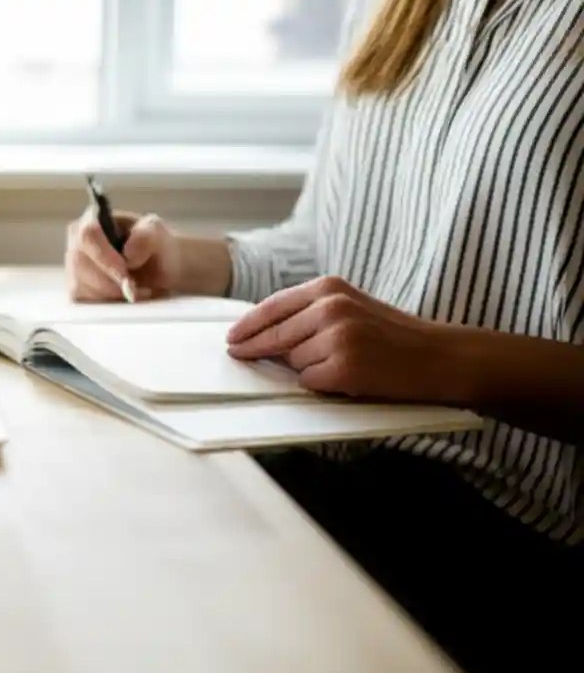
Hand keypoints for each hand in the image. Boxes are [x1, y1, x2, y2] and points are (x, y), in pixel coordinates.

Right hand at [65, 210, 179, 301]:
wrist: (162, 270)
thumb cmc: (157, 247)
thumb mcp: (159, 234)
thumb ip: (146, 237)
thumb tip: (128, 254)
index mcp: (94, 219)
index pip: (87, 234)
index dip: (103, 256)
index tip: (124, 272)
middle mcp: (77, 241)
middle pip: (80, 263)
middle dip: (110, 282)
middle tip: (136, 288)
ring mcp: (74, 267)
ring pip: (80, 285)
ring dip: (111, 295)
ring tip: (136, 292)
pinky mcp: (76, 290)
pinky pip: (82, 301)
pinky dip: (106, 303)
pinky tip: (123, 299)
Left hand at [225, 276, 457, 400]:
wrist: (440, 356)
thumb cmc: (394, 336)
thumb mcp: (352, 307)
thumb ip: (311, 313)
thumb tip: (263, 334)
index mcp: (330, 288)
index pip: (274, 306)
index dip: (249, 324)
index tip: (232, 337)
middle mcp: (330, 307)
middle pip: (273, 334)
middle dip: (255, 348)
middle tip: (238, 355)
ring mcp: (336, 337)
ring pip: (292, 361)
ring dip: (306, 369)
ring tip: (342, 364)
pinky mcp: (343, 367)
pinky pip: (309, 382)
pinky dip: (321, 385)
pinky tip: (348, 377)